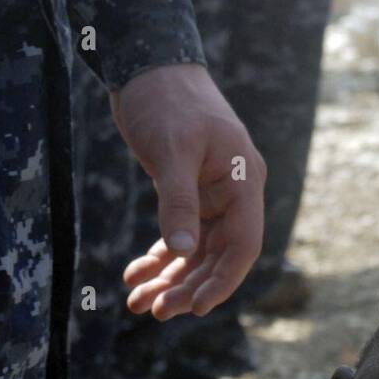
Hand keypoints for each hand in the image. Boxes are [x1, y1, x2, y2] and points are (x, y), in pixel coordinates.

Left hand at [111, 63, 265, 319]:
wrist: (149, 66)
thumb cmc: (166, 100)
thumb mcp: (171, 151)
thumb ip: (177, 202)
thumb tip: (181, 254)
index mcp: (244, 183)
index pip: (242, 246)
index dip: (221, 281)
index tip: (194, 308)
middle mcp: (233, 195)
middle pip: (217, 256)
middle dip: (186, 287)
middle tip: (154, 311)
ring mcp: (211, 197)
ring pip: (195, 253)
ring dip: (168, 280)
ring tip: (137, 304)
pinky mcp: (187, 195)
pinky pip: (178, 237)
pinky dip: (157, 259)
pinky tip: (134, 276)